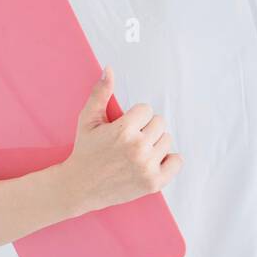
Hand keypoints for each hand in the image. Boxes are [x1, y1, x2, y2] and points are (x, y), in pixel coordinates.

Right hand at [57, 66, 182, 213]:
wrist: (80, 187)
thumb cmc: (85, 151)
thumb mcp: (88, 120)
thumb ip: (100, 93)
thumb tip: (109, 69)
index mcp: (123, 130)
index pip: (146, 109)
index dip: (135, 117)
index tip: (124, 127)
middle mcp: (137, 148)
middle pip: (159, 123)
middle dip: (146, 128)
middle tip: (131, 139)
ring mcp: (146, 167)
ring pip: (167, 140)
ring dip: (155, 143)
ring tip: (138, 151)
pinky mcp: (153, 182)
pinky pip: (177, 162)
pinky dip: (169, 160)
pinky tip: (152, 161)